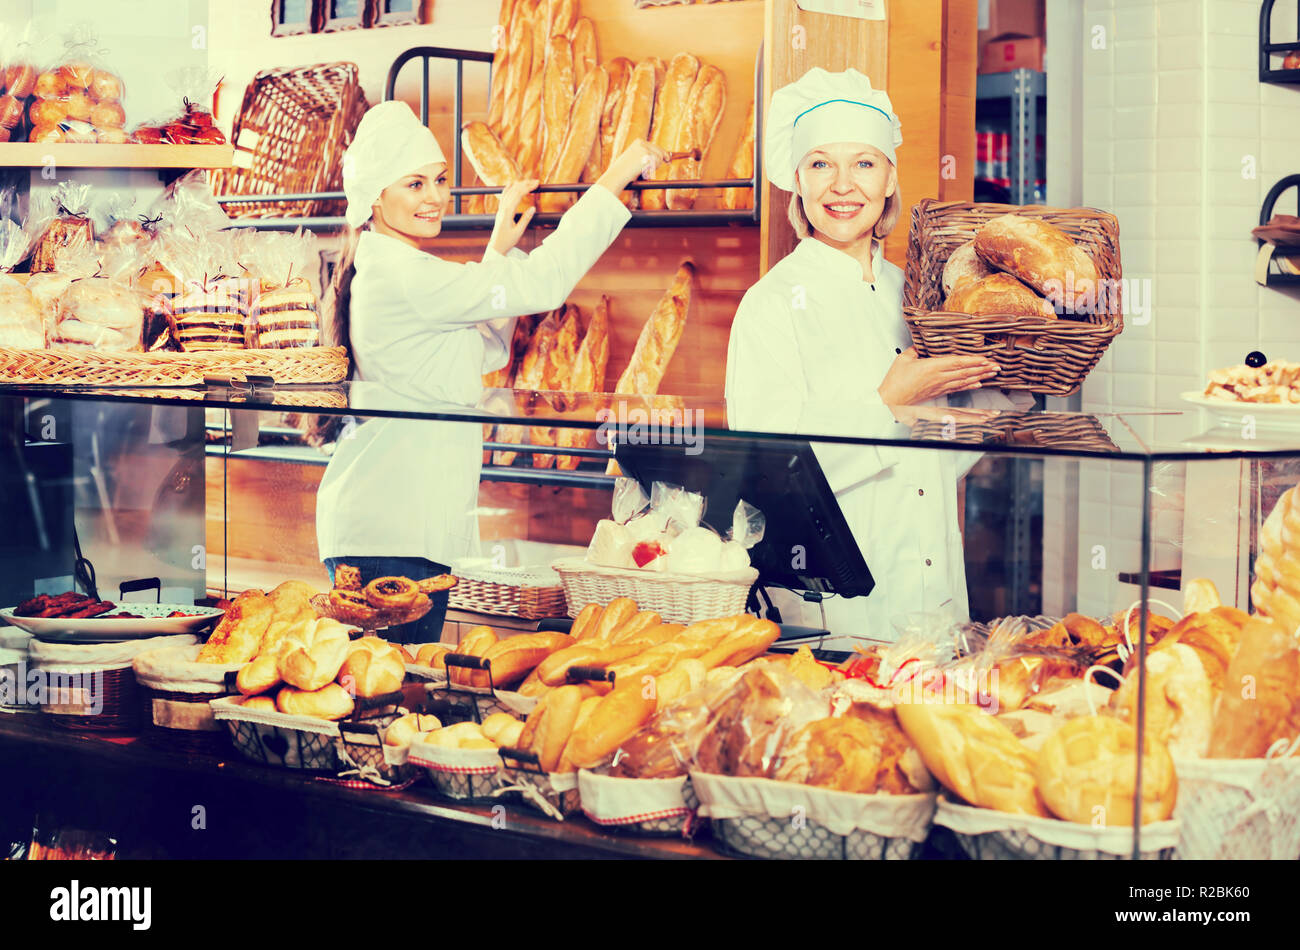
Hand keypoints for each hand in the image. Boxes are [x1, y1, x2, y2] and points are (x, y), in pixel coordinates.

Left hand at [488, 178, 537, 255]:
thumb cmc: (507, 241)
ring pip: (509, 192)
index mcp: (507, 213)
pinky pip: (503, 196)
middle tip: (536, 181)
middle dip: (525, 184)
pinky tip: (512, 184)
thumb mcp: (519, 232)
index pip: (518, 195)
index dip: (528, 188)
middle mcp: (502, 209)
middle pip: (514, 191)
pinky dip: (508, 189)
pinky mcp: (500, 211)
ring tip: (528, 181)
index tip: (536, 184)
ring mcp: (500, 209)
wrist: (496, 246)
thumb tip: (533, 208)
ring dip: (518, 185)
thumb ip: (526, 219)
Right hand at [595, 140, 670, 195]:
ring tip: (645, 170)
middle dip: (663, 157)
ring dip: (656, 165)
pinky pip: (658, 162)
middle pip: (659, 150)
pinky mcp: (647, 155)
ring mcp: (645, 148)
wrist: (617, 174)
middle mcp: (642, 143)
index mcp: (638, 142)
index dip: (661, 153)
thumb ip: (644, 156)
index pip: (654, 147)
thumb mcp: (633, 159)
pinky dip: (654, 168)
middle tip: (667, 162)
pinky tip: (645, 171)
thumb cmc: (624, 170)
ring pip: (660, 157)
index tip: (667, 158)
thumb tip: (661, 158)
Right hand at [877, 347, 999, 405]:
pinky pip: (957, 388)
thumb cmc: (894, 383)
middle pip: (965, 372)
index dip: (973, 360)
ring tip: (992, 373)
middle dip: (982, 368)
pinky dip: (969, 386)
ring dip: (980, 376)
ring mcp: (939, 387)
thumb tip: (919, 346)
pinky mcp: (937, 394)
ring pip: (964, 381)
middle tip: (997, 366)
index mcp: (931, 368)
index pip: (957, 362)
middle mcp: (938, 378)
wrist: (890, 401)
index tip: (986, 359)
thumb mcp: (902, 359)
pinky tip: (978, 384)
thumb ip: (914, 351)